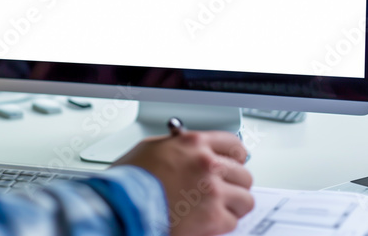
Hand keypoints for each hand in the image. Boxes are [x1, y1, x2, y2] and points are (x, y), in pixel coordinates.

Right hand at [114, 131, 253, 235]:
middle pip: (243, 173)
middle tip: (225, 191)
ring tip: (219, 209)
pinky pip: (233, 221)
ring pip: (245, 199)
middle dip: (235, 184)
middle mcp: (207, 164)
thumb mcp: (151, 148)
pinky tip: (208, 222)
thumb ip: (177, 146)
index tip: (235, 163)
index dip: (236, 157)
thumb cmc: (129, 180)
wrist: (122, 207)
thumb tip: (188, 150)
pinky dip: (222, 224)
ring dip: (233, 205)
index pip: (233, 145)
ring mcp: (213, 191)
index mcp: (194, 143)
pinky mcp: (213, 218)